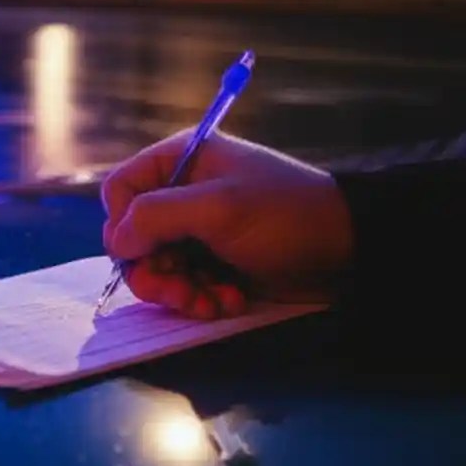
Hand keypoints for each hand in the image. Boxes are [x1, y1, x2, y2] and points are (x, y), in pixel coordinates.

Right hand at [101, 130, 353, 318]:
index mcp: (181, 161)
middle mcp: (182, 193)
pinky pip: (183, 283)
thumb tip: (116, 240)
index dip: (122, 225)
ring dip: (179, 291)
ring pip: (156, 267)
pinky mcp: (213, 261)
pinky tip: (228, 302)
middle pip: (133, 237)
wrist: (348, 251)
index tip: (140, 254)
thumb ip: (157, 216)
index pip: (120, 190)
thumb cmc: (284, 216)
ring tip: (212, 303)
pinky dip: (200, 298)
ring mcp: (197, 230)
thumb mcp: (218, 209)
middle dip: (154, 271)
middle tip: (180, 294)